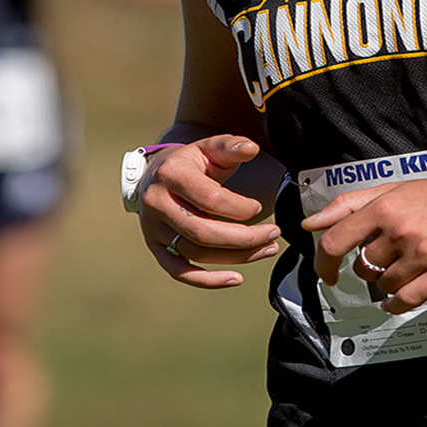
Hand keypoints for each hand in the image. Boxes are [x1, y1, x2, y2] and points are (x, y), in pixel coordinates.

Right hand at [139, 135, 282, 288]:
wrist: (155, 174)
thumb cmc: (191, 161)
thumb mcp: (209, 147)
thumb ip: (231, 146)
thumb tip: (252, 148)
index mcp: (171, 174)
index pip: (210, 199)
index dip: (240, 208)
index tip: (259, 207)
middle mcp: (157, 203)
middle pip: (203, 231)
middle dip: (244, 238)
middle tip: (273, 235)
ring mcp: (153, 229)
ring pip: (196, 253)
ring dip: (236, 257)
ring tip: (267, 249)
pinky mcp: (155, 247)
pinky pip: (179, 272)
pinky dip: (208, 280)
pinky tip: (237, 278)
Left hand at [303, 170, 426, 314]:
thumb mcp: (400, 187)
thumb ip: (352, 204)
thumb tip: (311, 223)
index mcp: (386, 204)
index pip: (335, 241)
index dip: (323, 262)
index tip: (325, 273)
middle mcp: (401, 229)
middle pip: (363, 268)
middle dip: (371, 267)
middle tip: (392, 256)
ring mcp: (422, 254)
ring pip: (384, 285)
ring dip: (391, 281)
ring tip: (413, 264)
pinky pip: (404, 301)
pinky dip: (397, 304)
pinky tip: (402, 297)